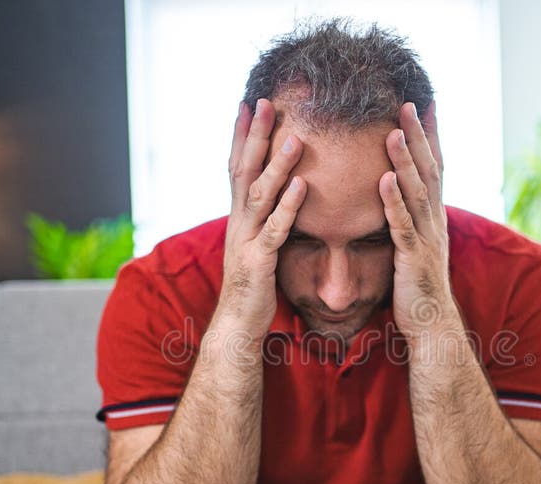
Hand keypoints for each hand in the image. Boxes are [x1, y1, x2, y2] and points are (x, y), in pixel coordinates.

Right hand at [220, 99, 305, 338]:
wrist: (237, 324)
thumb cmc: (252, 286)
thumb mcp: (255, 245)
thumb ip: (262, 219)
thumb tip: (274, 196)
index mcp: (238, 217)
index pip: (237, 167)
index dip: (242, 136)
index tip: (248, 104)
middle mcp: (238, 222)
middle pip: (244, 171)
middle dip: (254, 136)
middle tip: (264, 102)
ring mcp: (247, 240)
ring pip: (260, 195)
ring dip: (276, 165)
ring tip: (294, 137)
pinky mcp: (260, 261)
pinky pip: (276, 229)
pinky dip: (288, 206)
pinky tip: (303, 186)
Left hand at [379, 101, 459, 338]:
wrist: (431, 324)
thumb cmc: (418, 287)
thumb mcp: (416, 245)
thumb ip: (411, 218)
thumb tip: (400, 195)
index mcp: (435, 216)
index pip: (435, 167)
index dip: (431, 136)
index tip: (425, 104)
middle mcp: (435, 221)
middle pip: (429, 170)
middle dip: (419, 135)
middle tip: (409, 102)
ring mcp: (426, 238)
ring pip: (417, 192)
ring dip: (405, 161)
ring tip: (395, 131)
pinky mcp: (412, 257)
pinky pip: (402, 225)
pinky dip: (393, 202)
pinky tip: (383, 180)